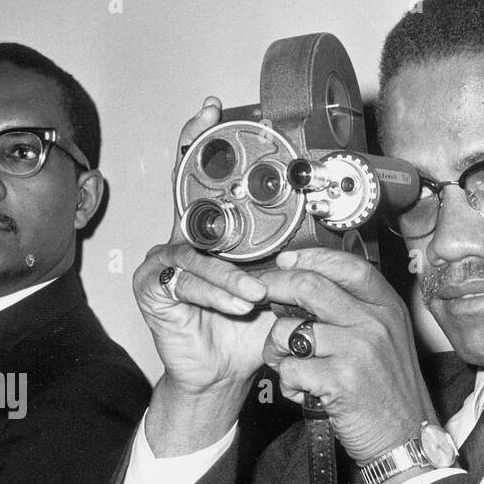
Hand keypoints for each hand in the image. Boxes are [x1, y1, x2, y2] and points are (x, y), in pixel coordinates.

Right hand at [133, 98, 274, 397]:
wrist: (224, 374)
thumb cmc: (247, 330)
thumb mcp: (277, 287)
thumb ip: (289, 259)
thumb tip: (330, 236)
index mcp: (212, 235)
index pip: (205, 181)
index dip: (203, 142)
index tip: (213, 110)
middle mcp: (185, 240)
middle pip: (185, 195)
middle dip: (196, 167)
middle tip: (210, 141)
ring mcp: (165, 261)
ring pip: (196, 253)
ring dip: (228, 274)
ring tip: (253, 293)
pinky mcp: (153, 287)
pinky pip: (183, 281)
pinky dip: (212, 293)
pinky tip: (234, 304)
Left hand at [259, 246, 437, 465]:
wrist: (405, 439)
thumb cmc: (389, 392)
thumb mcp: (387, 339)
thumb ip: (357, 309)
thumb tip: (305, 281)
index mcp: (388, 308)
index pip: (347, 266)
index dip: (310, 258)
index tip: (286, 261)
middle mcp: (375, 323)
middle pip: (309, 286)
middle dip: (274, 289)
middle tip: (261, 299)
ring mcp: (358, 350)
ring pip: (288, 331)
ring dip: (276, 350)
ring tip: (290, 366)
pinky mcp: (340, 381)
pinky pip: (290, 369)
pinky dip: (289, 383)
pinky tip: (304, 393)